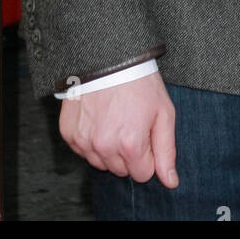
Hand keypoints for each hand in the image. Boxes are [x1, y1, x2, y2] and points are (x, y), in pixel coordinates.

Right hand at [59, 71, 177, 186]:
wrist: (110, 57)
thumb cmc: (140, 83)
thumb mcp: (164, 113)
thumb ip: (166, 150)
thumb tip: (170, 181)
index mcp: (130, 144)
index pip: (142, 174)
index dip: (147, 156)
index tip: (146, 134)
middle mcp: (104, 146)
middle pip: (121, 170)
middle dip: (129, 153)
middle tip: (131, 124)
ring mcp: (83, 140)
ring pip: (100, 162)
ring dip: (109, 148)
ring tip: (115, 119)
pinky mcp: (68, 133)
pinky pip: (82, 150)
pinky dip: (91, 139)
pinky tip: (99, 118)